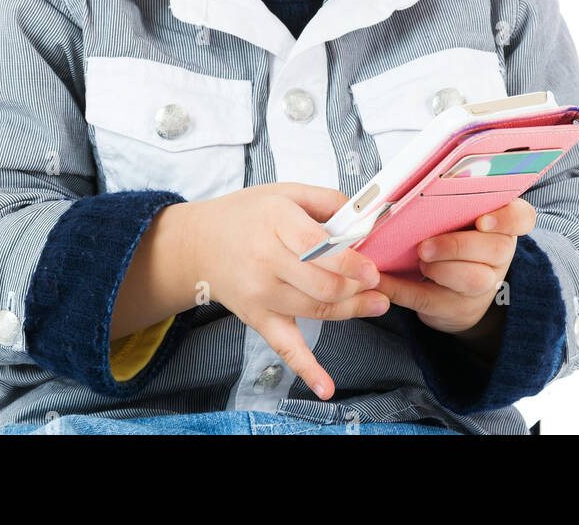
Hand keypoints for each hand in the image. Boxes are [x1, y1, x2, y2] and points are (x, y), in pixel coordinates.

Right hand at [180, 183, 388, 401]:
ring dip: (351, 310)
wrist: (200, 245)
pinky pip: (284, 347)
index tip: (372, 268)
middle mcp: (265, 260)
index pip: (316, 247)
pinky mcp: (258, 318)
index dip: (349, 261)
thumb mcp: (285, 191)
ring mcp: (261, 294)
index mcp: (275, 222)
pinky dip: (307, 369)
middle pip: (321, 284)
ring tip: (376, 304)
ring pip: (315, 309)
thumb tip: (363, 218)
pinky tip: (326, 386)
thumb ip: (327, 200)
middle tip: (378, 283)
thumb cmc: (246, 215)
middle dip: (357, 287)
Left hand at [372, 198, 536, 336]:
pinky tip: (381, 280)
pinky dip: (401, 289)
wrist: (455, 293)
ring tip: (419, 261)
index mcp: (501, 225)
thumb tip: (412, 180)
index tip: (483, 220)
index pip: (521, 218)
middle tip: (425, 246)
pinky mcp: (456, 309)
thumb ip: (449, 201)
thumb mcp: (459, 218)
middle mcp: (499, 256)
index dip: (507, 219)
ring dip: (440, 269)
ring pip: (472, 279)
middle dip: (458, 246)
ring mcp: (483, 286)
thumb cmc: (452, 239)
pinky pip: (429, 300)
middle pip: (495, 249)